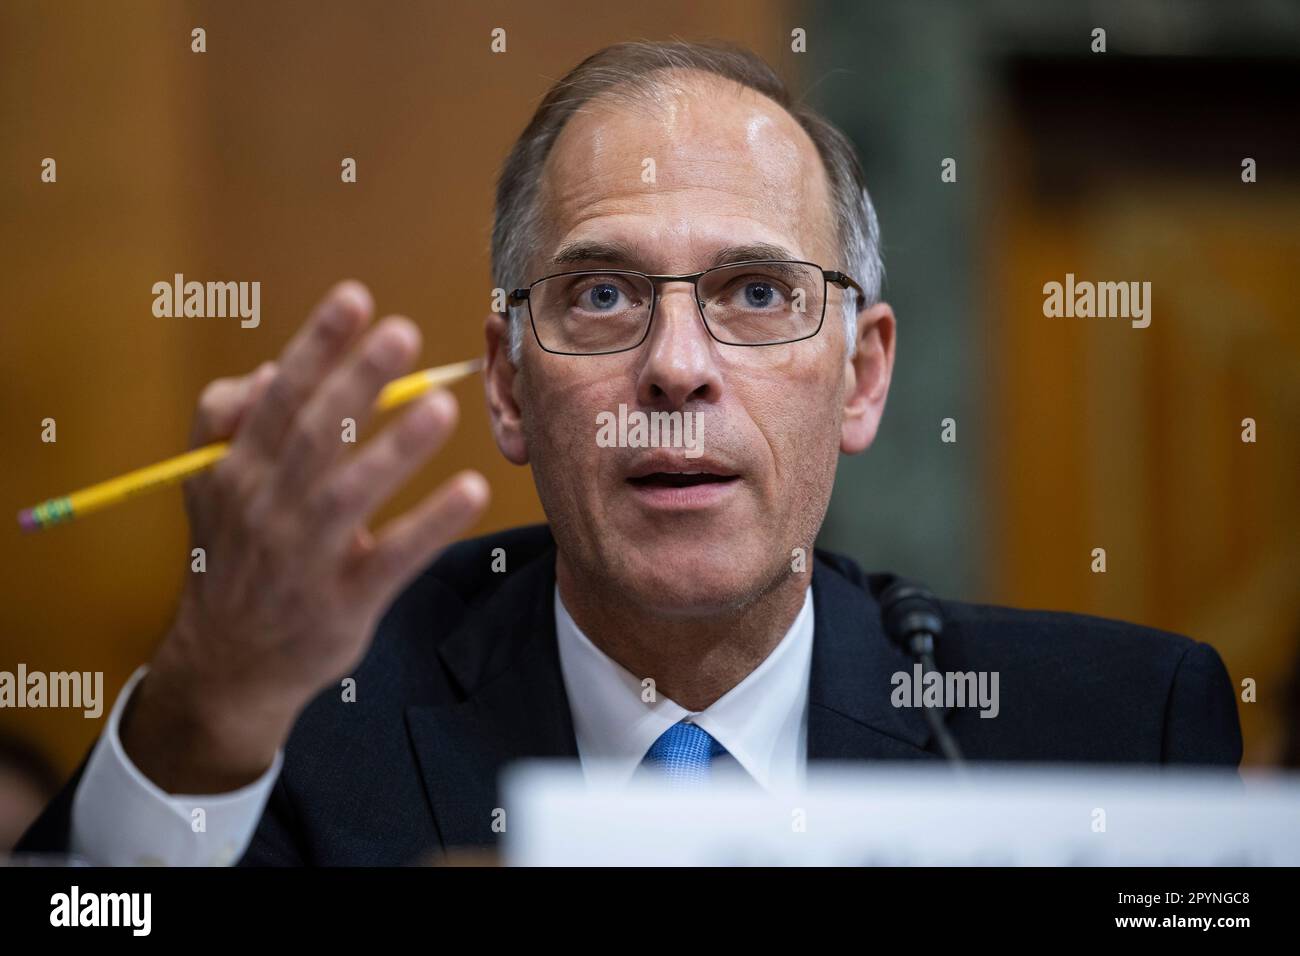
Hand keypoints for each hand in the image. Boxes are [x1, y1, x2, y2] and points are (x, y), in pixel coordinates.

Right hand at [121, 281, 488, 792]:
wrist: (228, 666)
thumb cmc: (234, 559)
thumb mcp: (209, 488)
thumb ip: (227, 423)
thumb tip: (269, 370)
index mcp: (237, 472)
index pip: (279, 397)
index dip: (316, 346)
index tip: (355, 298)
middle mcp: (267, 510)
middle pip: (314, 436)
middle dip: (357, 381)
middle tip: (402, 332)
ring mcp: (304, 559)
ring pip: (350, 495)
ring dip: (395, 450)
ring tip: (440, 406)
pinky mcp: (343, 602)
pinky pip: (391, 559)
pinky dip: (429, 525)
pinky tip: (469, 491)